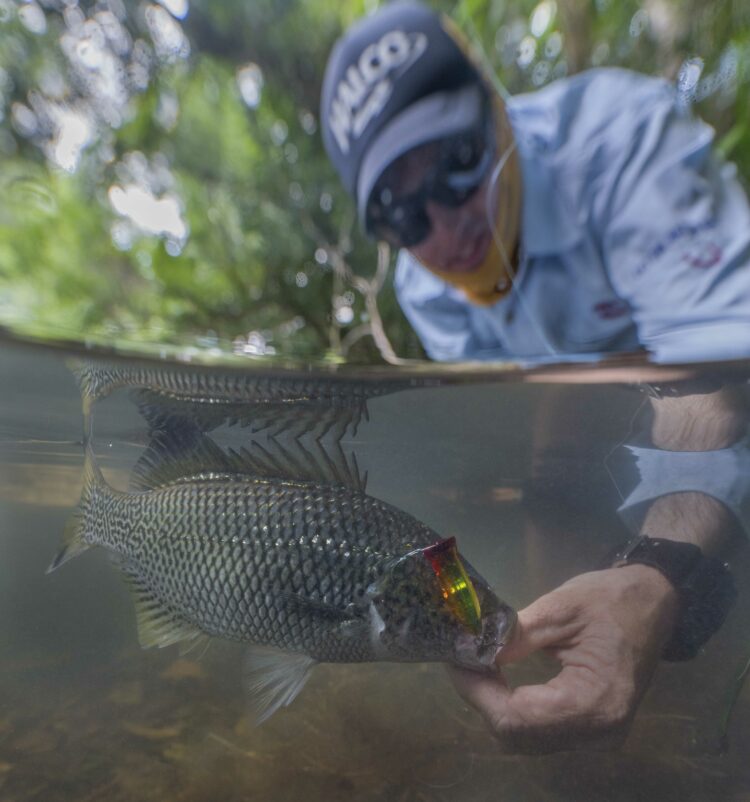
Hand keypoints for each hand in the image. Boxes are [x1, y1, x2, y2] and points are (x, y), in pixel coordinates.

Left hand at [449, 565, 678, 752]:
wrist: (656, 602)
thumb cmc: (613, 600)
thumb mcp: (560, 608)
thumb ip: (515, 636)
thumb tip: (472, 651)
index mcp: (596, 702)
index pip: (518, 717)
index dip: (478, 693)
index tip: (455, 662)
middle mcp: (599, 732)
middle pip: (520, 735)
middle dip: (483, 700)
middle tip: (462, 661)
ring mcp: (598, 735)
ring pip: (528, 739)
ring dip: (496, 706)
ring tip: (476, 667)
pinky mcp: (592, 728)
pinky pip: (542, 731)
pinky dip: (515, 709)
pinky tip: (500, 681)